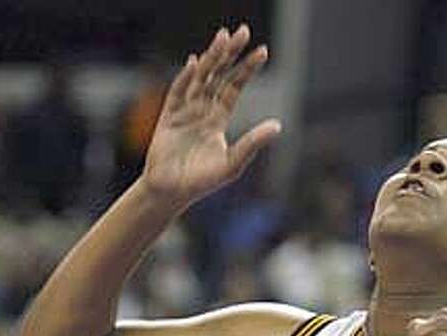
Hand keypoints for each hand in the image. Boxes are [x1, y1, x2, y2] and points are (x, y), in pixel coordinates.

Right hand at [142, 24, 280, 211]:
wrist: (172, 192)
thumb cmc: (203, 181)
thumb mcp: (234, 163)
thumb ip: (253, 143)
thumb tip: (278, 125)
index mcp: (218, 118)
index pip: (234, 87)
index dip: (247, 69)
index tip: (263, 51)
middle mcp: (202, 110)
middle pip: (218, 75)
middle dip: (230, 54)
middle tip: (242, 31)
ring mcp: (184, 111)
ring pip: (200, 78)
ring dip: (212, 58)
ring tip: (223, 38)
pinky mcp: (168, 117)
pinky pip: (178, 93)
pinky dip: (186, 78)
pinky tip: (196, 63)